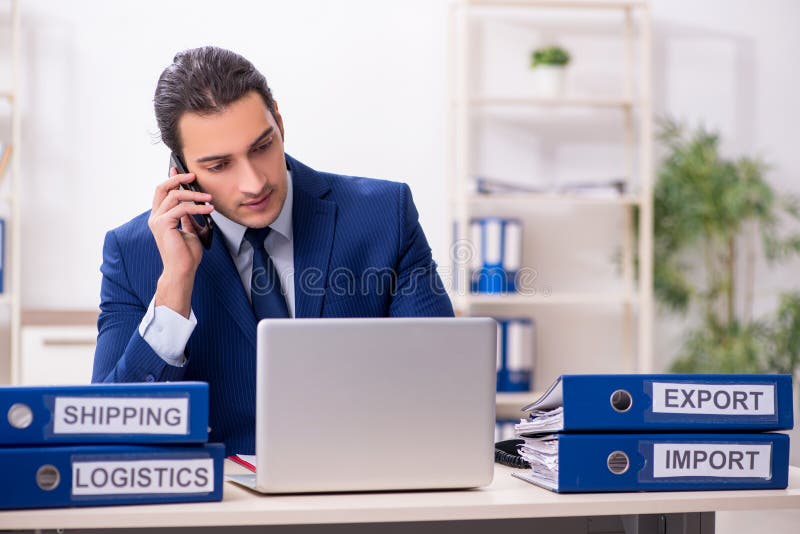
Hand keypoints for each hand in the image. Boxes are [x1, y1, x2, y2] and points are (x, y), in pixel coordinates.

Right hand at [148, 167, 213, 316]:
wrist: (183, 270)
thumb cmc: (186, 255)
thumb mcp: (189, 231)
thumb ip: (187, 218)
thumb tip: (193, 205)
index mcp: (160, 217)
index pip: (162, 192)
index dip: (171, 179)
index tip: (181, 170)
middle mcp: (155, 217)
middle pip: (162, 188)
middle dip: (178, 179)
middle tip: (194, 177)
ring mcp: (157, 220)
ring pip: (175, 196)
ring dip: (195, 195)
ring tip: (209, 199)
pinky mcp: (163, 224)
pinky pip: (182, 208)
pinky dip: (197, 207)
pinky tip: (208, 209)